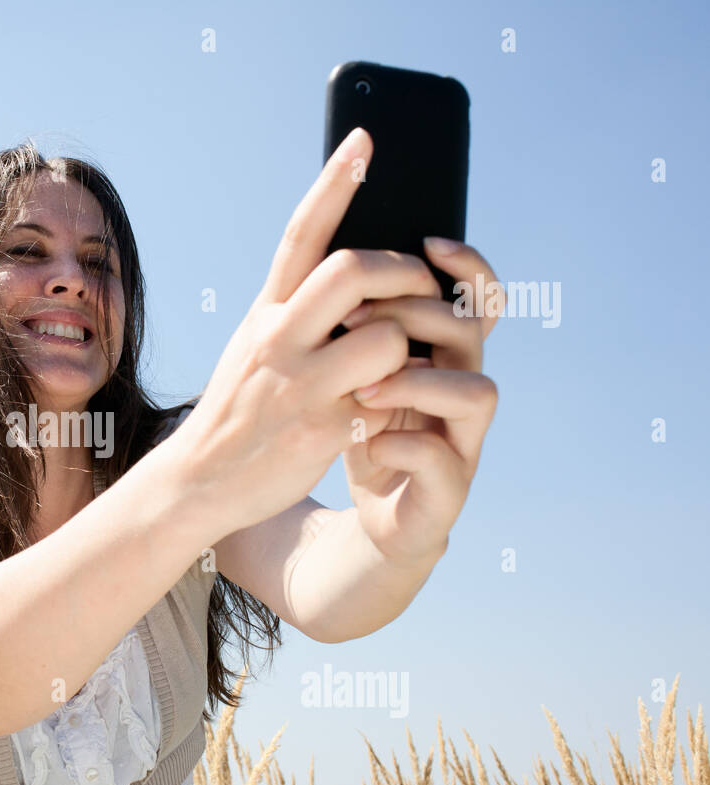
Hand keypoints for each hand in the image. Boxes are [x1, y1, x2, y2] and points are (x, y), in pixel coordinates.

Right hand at [169, 127, 444, 537]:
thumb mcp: (255, 346)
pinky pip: (387, 394)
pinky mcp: (323, 427)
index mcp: (266, 310)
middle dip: (405, 272)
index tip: (365, 139)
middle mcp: (278, 335)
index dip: (335, 181)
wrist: (200, 479)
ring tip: (407, 357)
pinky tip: (391, 405)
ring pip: (384, 333)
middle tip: (418, 288)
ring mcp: (299, 381)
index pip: (301, 233)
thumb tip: (359, 272)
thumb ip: (297, 311)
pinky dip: (402, 393)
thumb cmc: (242, 407)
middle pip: (354, 269)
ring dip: (410, 341)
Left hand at [336, 238, 501, 566]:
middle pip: (469, 332)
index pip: (477, 300)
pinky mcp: (447, 492)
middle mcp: (461, 393)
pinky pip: (443, 461)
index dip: (467, 267)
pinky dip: (403, 446)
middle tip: (356, 319)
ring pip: (479, 392)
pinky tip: (369, 442)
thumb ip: (355, 328)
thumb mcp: (347, 374)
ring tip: (363, 388)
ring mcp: (461, 443)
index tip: (428, 240)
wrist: (366, 517)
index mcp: (441, 359)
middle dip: (417, 315)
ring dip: (419, 381)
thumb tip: (333, 256)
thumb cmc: (359, 436)